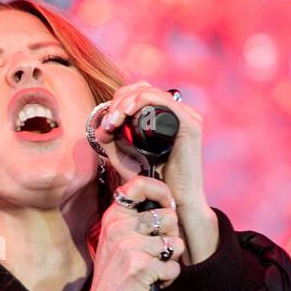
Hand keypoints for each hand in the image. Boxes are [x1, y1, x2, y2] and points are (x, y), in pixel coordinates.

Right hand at [85, 176, 185, 290]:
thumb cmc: (115, 275)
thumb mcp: (117, 239)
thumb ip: (136, 220)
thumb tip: (169, 205)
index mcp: (114, 217)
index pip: (140, 185)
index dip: (161, 191)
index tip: (167, 203)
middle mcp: (120, 227)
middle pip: (169, 217)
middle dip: (171, 236)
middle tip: (157, 252)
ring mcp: (130, 246)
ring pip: (176, 244)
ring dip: (170, 260)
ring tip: (153, 269)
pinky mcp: (142, 267)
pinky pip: (174, 267)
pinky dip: (168, 278)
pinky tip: (153, 282)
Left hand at [94, 81, 218, 263]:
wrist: (173, 201)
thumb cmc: (152, 181)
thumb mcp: (125, 157)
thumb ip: (111, 141)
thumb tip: (100, 125)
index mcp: (165, 116)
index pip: (138, 93)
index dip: (118, 101)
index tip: (107, 123)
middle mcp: (178, 112)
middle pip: (141, 89)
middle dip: (119, 101)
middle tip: (109, 122)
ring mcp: (186, 115)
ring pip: (148, 92)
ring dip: (125, 103)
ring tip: (114, 121)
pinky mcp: (190, 123)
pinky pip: (162, 100)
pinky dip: (140, 102)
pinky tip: (126, 114)